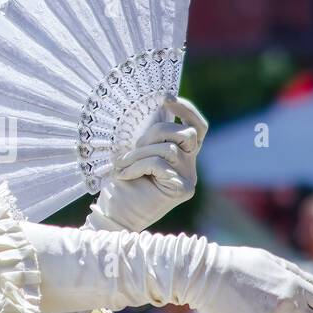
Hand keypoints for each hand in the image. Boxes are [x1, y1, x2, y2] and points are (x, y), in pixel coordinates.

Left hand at [91, 96, 207, 232]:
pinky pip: (160, 164)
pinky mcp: (181, 190)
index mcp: (182, 155)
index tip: (165, 97)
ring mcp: (188, 179)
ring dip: (139, 153)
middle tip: (134, 145)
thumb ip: (151, 133)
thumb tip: (159, 104)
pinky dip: (137, 165)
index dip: (186, 110)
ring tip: (122, 164)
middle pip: (187, 133)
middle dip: (157, 131)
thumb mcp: (137, 150)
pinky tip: (124, 175)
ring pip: (170, 149)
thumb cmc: (122, 182)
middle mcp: (190, 167)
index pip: (197, 128)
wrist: (114, 214)